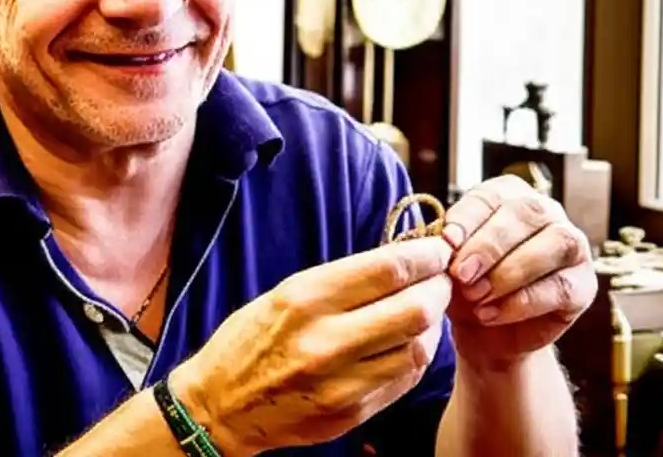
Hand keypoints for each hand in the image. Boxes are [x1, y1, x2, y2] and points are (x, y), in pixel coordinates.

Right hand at [168, 238, 452, 454]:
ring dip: (432, 326)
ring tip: (426, 311)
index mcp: (304, 299)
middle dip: (438, 289)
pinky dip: (415, 356)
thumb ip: (341, 282)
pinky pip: (404, 380)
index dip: (424, 255)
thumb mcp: (284, 295)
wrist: (220, 406)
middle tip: (441, 280)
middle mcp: (325, 341)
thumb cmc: (249, 341)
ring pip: (418, 349)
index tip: (437, 248)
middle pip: (414, 310)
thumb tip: (398, 262)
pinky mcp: (352, 413)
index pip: (387, 270)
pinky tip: (409, 343)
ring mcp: (341, 383)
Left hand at [439, 175, 597, 370]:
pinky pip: (560, 287)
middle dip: (490, 245)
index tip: (446, 241)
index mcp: (508, 195)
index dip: (468, 217)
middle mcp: (546, 212)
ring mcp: (572, 246)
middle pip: (527, 213)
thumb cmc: (465, 285)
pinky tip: (491, 314)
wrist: (487, 333)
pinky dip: (521, 302)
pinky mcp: (583, 285)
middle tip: (461, 274)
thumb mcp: (449, 263)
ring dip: (509, 273)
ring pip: (554, 245)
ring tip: (476, 297)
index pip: (492, 196)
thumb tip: (441, 241)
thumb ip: (447, 247)